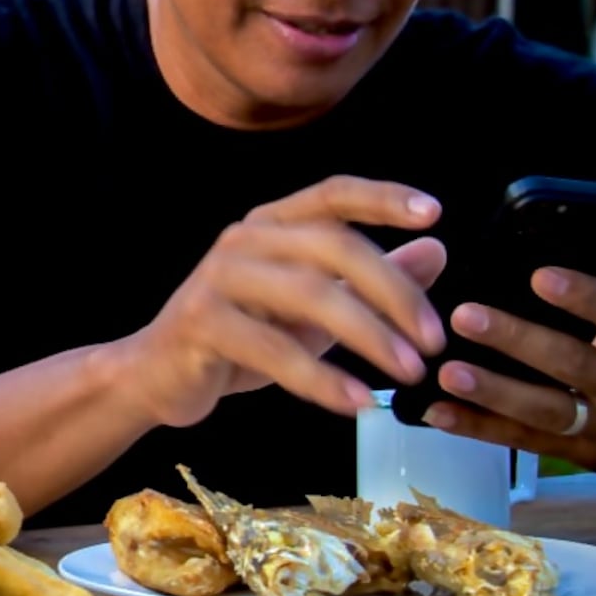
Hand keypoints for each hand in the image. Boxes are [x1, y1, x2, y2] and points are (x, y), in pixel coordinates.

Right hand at [123, 176, 448, 426]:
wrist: (158, 376)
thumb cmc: (243, 339)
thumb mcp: (317, 311)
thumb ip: (373, 280)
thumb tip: (437, 249)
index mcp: (272, 224)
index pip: (331, 194)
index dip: (381, 198)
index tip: (433, 213)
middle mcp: (244, 239)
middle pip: (332, 245)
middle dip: (393, 291)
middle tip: (434, 338)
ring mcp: (218, 278)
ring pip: (308, 292)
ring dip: (368, 335)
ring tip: (410, 372)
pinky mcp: (201, 324)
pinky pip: (273, 349)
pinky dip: (322, 378)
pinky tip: (357, 401)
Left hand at [425, 268, 595, 482]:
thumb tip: (561, 277)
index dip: (585, 298)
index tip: (539, 276)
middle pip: (574, 367)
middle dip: (517, 341)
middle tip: (466, 316)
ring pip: (546, 413)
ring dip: (492, 392)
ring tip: (447, 372)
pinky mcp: (583, 456)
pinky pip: (525, 443)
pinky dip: (478, 428)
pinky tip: (439, 412)